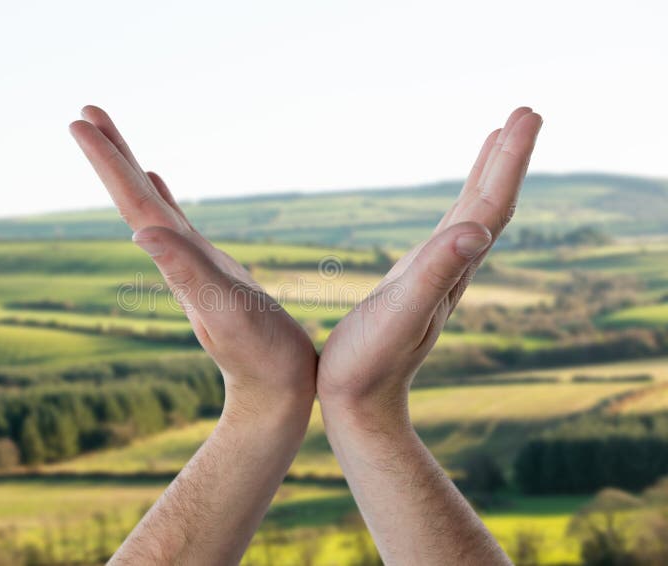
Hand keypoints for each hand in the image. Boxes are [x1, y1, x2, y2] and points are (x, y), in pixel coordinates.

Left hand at [70, 106, 317, 564]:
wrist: (272, 390)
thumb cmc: (261, 355)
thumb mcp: (226, 310)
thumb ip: (187, 272)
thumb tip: (139, 233)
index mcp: (175, 261)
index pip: (135, 203)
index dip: (110, 163)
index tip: (81, 123)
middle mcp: (175, 259)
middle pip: (134, 198)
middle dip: (111, 155)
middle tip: (86, 114)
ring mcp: (191, 264)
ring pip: (152, 207)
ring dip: (130, 172)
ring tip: (112, 139)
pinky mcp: (210, 271)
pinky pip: (178, 226)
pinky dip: (162, 199)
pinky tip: (156, 185)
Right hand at [318, 107, 542, 424]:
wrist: (360, 401)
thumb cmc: (370, 363)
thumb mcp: (400, 317)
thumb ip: (434, 275)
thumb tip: (477, 230)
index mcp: (451, 268)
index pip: (490, 205)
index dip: (509, 160)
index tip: (527, 116)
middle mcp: (452, 267)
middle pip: (491, 203)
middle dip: (508, 156)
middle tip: (526, 112)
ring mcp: (437, 275)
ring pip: (473, 215)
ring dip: (489, 175)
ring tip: (498, 139)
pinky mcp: (418, 283)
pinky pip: (449, 234)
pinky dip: (460, 205)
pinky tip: (459, 203)